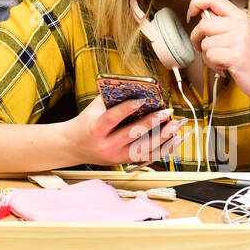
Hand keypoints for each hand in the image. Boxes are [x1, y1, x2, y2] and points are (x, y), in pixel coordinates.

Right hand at [64, 96, 185, 166]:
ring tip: (175, 125)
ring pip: (144, 148)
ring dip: (163, 137)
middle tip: (167, 112)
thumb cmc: (85, 124)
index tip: (142, 99)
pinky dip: (163, 148)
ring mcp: (116, 156)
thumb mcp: (93, 109)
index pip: (112, 118)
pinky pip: (147, 157)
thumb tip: (135, 88)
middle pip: (132, 134)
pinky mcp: (124, 161)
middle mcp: (106, 145)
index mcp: (96, 130)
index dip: (127, 109)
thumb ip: (111, 99)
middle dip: (152, 122)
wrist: (73, 146)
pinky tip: (174, 140)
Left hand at [187, 0, 249, 103]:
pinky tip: (224, 66)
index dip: (196, 2)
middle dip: (196, 38)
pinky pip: (210, 56)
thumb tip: (201, 14)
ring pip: (205, 43)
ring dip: (208, 56)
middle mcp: (241, 25)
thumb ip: (222, 23)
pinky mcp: (236, 55)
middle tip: (202, 47)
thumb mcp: (240, 35)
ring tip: (222, 60)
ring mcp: (239, 40)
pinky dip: (212, 64)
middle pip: (203, 24)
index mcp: (241, 17)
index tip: (191, 12)